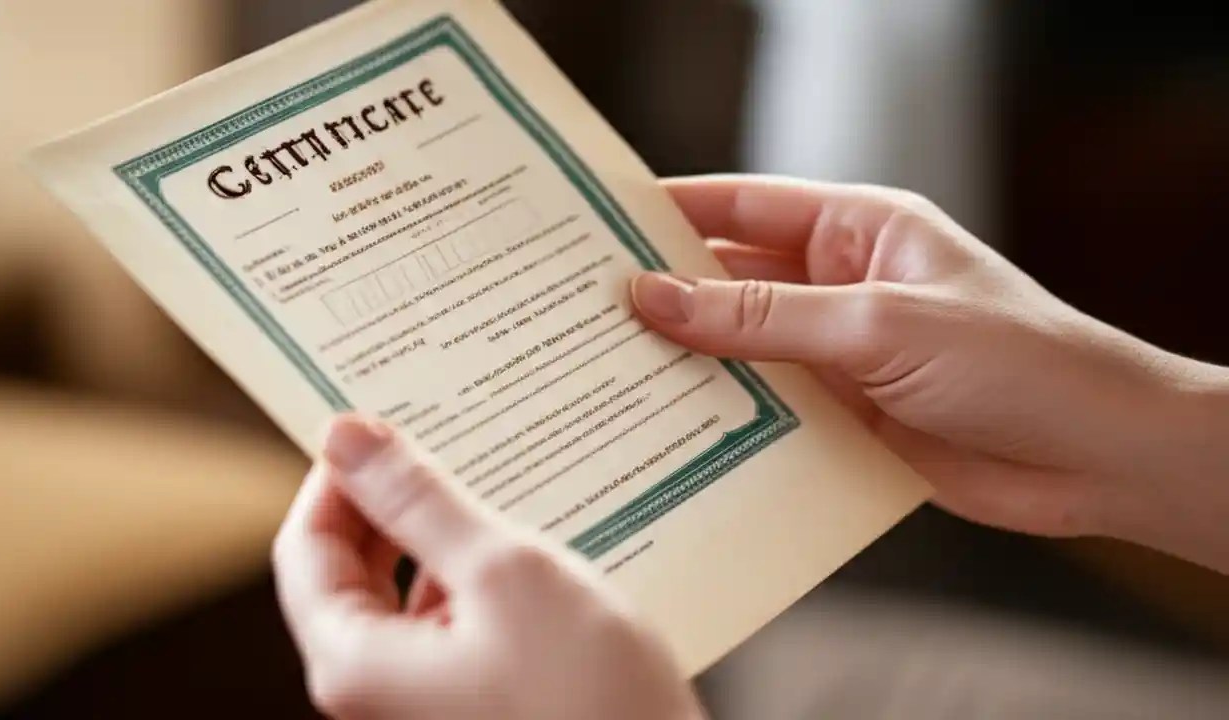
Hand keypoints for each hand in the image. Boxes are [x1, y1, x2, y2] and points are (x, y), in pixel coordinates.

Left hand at [272, 415, 704, 719]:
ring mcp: (424, 699)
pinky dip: (473, 576)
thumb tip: (348, 439)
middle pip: (350, 572)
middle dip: (389, 504)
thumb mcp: (503, 574)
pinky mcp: (471, 701)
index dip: (339, 477)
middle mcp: (376, 688)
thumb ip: (418, 502)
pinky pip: (449, 620)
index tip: (382, 426)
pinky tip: (524, 552)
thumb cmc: (592, 701)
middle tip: (438, 445)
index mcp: (355, 662)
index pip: (305, 547)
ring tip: (494, 490)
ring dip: (440, 536)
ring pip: (405, 593)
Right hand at [630, 174, 1228, 572]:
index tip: (597, 222)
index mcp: (858, 229)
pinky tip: (669, 427)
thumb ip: (762, 315)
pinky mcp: (843, 415)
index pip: (743, 206)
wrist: (1094, 457)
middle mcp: (840, 284)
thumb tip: (657, 296)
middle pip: (731, 278)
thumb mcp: (878, 325)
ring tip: (608, 370)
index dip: (670, 209)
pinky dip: (722, 416)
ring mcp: (838, 352)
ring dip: (688, 360)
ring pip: (741, 348)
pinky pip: (765, 407)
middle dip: (665, 292)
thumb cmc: (1016, 361)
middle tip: (584, 309)